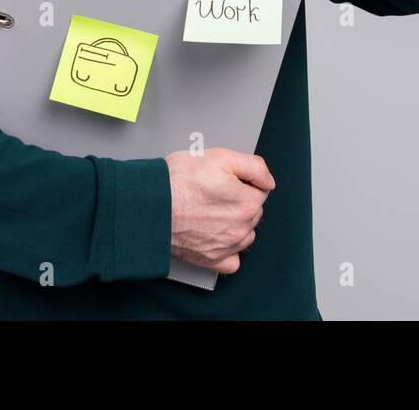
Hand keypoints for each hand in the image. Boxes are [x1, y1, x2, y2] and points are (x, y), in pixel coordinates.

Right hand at [165, 147, 274, 274]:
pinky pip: (232, 261)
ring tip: (212, 210)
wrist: (150, 205)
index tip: (225, 178)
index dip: (242, 180)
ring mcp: (227, 246)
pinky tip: (217, 236)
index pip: (259, 189)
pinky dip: (229, 250)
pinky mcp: (211, 259)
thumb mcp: (220, 157)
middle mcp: (241, 228)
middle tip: (215, 191)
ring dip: (236, 223)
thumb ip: (254, 166)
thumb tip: (268, 180)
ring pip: (245, 234)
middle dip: (240, 200)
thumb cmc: (177, 181)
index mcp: (247, 202)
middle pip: (252, 211)